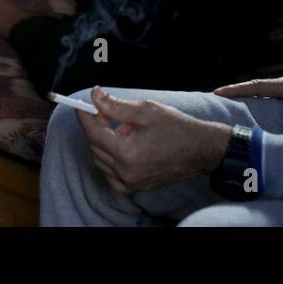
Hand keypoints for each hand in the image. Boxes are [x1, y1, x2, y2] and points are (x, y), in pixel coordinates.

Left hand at [78, 87, 231, 193]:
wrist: (201, 150)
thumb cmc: (177, 128)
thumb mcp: (146, 110)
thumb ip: (116, 105)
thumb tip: (95, 96)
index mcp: (127, 152)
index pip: (92, 132)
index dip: (84, 115)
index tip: (82, 105)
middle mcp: (125, 171)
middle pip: (94, 147)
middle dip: (97, 127)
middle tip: (107, 112)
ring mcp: (130, 182)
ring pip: (100, 161)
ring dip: (104, 143)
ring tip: (124, 130)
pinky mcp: (136, 187)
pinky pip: (111, 174)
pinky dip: (110, 160)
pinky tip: (124, 147)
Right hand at [215, 65, 282, 121]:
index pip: (258, 86)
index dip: (238, 89)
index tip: (217, 91)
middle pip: (257, 88)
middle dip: (237, 92)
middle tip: (217, 99)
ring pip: (265, 92)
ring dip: (249, 97)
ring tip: (232, 106)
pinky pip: (275, 97)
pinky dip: (263, 101)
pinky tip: (260, 110)